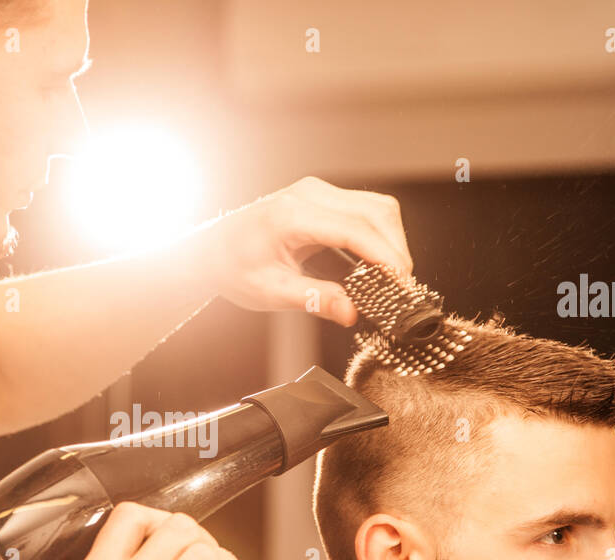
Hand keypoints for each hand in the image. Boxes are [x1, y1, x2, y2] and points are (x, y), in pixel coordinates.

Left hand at [190, 176, 413, 325]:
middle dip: (396, 250)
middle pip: (376, 212)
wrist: (212, 250)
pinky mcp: (322, 198)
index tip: (402, 282)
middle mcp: (308, 194)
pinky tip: (377, 264)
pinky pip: (364, 210)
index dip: (385, 256)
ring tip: (392, 279)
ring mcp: (317, 191)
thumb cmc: (234, 268)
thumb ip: (313, 300)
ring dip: (391, 241)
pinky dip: (378, 236)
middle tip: (402, 288)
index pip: (355, 230)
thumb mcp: (270, 291)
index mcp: (292, 215)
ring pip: (376, 207)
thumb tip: (350, 312)